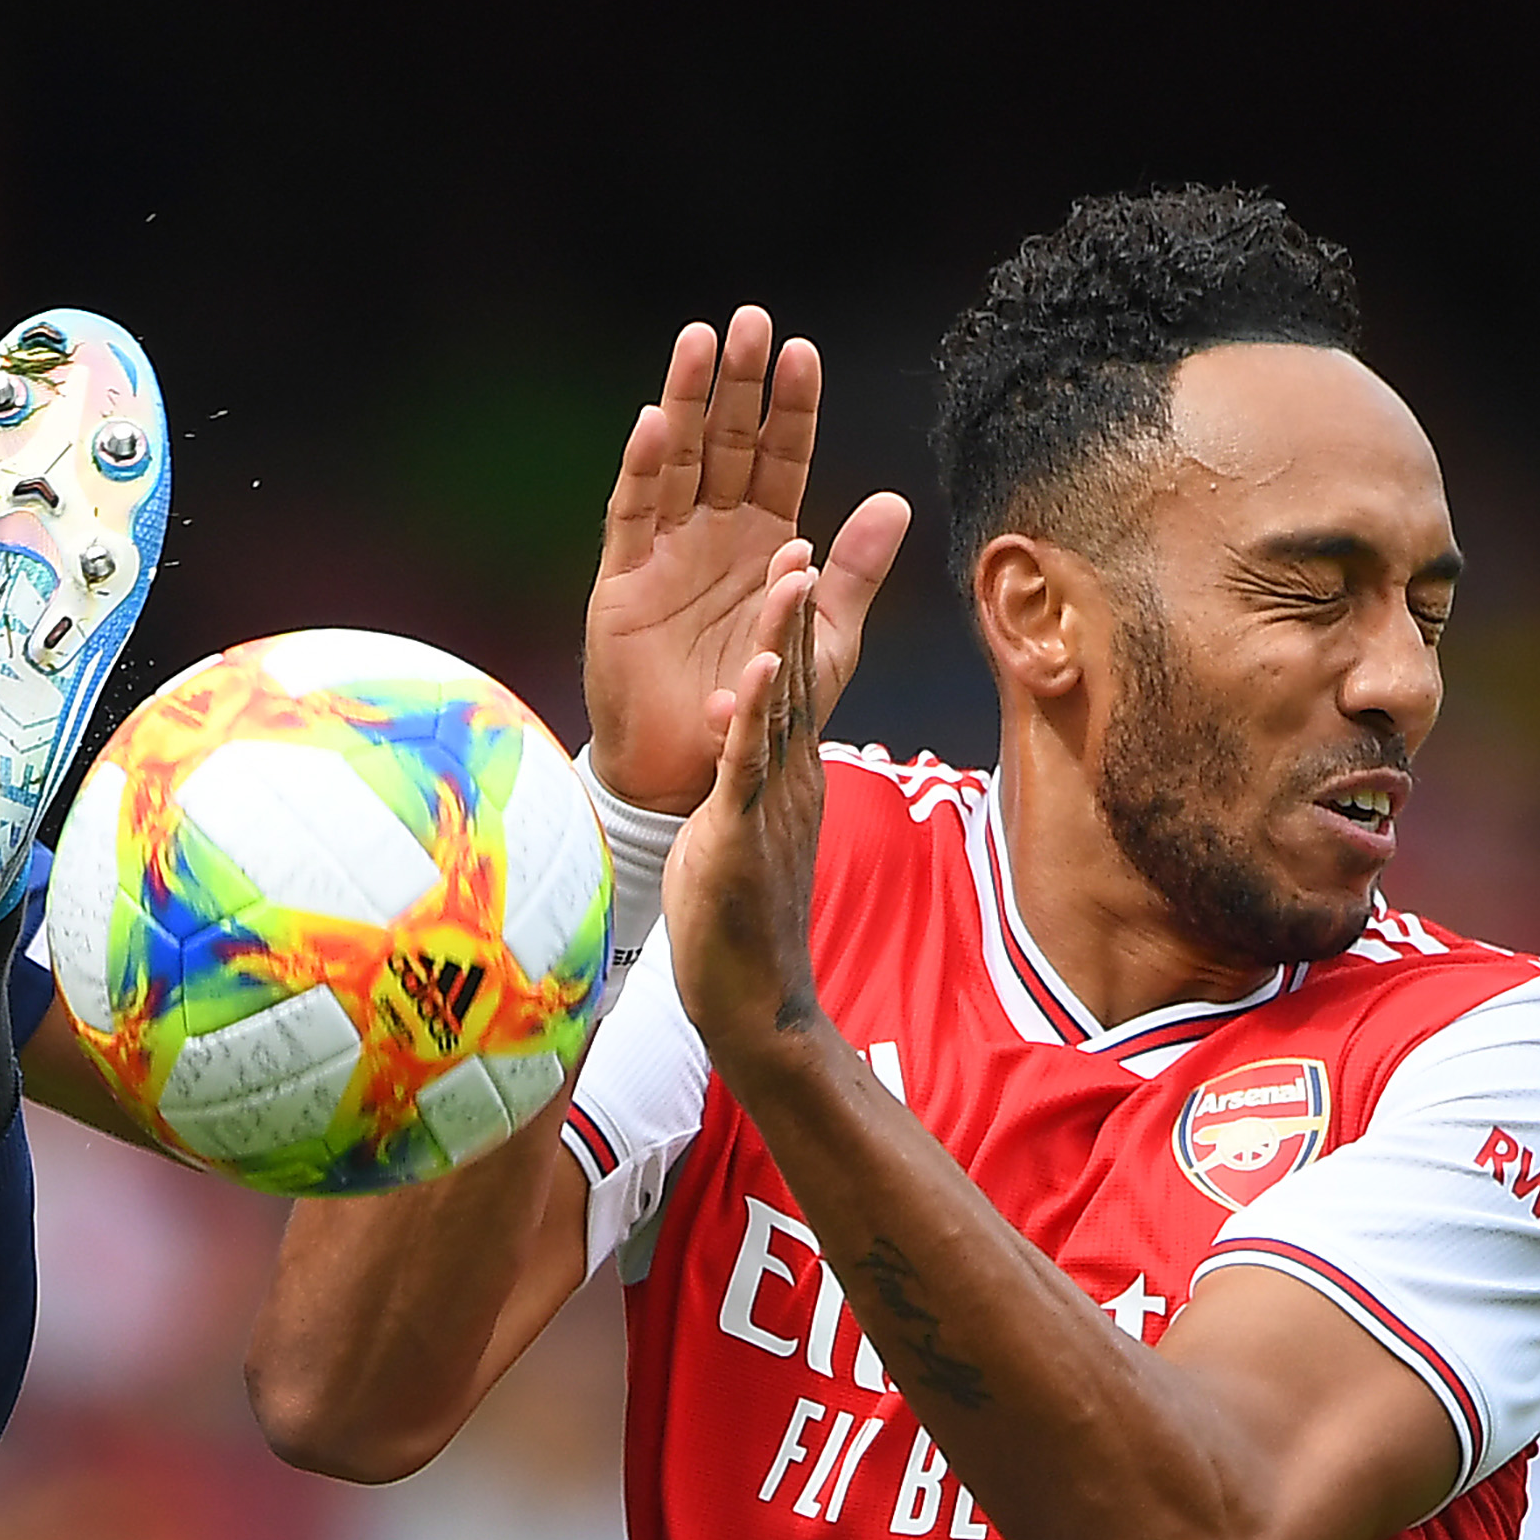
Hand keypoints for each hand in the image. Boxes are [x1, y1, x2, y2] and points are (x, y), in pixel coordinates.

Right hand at [583, 310, 911, 814]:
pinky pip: (632, 515)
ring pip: (678, 461)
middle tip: (749, 321)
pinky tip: (655, 422)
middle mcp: (714, 534)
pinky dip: (642, 469)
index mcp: (766, 541)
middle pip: (726, 442)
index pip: (781, 458)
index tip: (803, 352)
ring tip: (699, 343)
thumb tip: (895, 501)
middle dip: (739, 383)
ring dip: (687, 402)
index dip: (791, 407)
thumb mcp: (827, 640)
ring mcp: (665, 553)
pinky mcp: (623, 583)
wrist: (693, 772)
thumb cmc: (762, 709)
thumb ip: (856, 572)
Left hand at [659, 539, 892, 1068]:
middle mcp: (790, 778)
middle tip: (802, 540)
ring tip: (790, 574)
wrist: (753, 998)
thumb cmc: (738, 917)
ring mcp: (773, 805)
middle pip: (796, 679)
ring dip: (782, 640)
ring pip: (779, 710)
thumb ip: (746, 780)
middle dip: (796, 610)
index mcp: (788, 773)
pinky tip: (750, 669)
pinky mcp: (745, 836)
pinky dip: (749, 717)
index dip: (793, 625)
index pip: (793, 685)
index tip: (796, 562)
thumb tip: (747, 743)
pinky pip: (747, 768)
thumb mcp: (744, 828)